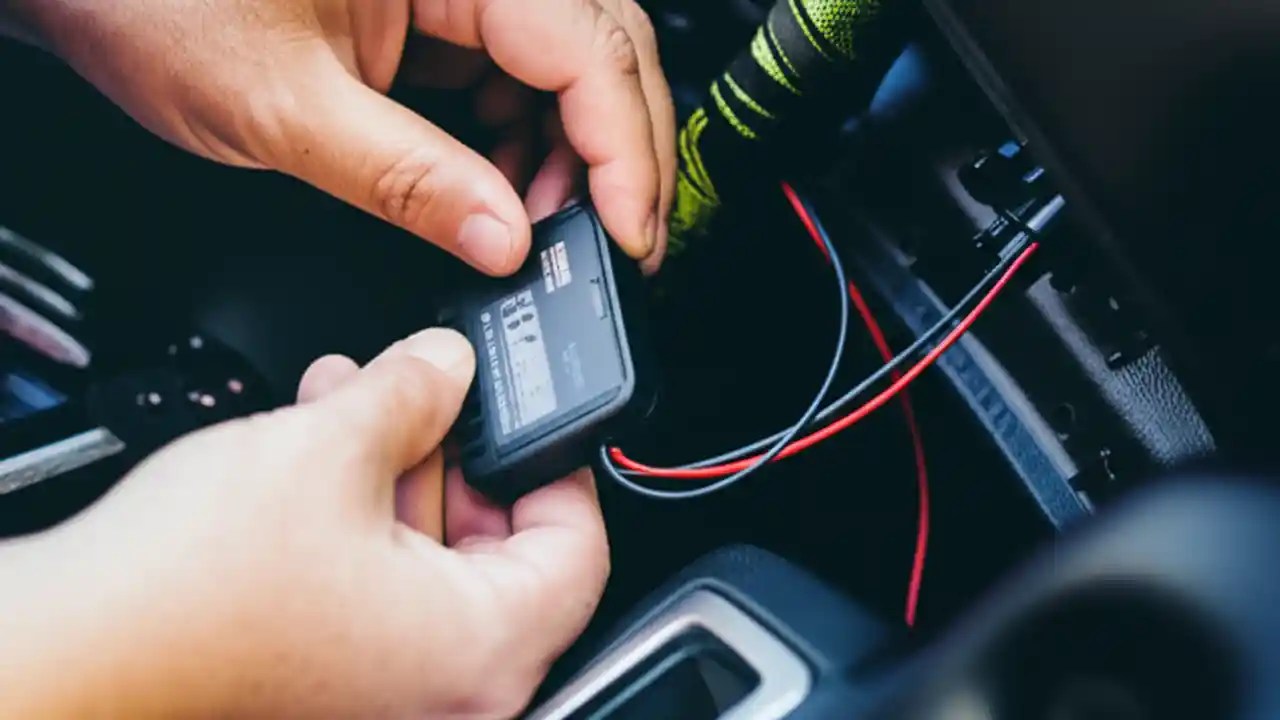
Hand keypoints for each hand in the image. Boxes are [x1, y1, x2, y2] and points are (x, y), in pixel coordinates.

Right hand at [0, 329, 609, 718]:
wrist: (69, 649)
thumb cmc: (188, 592)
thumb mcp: (333, 444)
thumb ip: (418, 389)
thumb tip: (451, 364)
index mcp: (482, 650)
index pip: (579, 550)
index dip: (559, 464)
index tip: (534, 413)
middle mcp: (446, 686)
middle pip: (504, 548)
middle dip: (459, 451)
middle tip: (439, 392)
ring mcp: (386, 685)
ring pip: (434, 557)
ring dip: (402, 465)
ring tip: (365, 397)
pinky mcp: (332, 669)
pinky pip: (383, 580)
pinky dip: (366, 510)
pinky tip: (329, 441)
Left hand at [21, 0, 674, 272]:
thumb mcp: (285, 110)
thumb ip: (407, 180)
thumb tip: (502, 240)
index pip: (589, 48)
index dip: (624, 152)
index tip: (631, 234)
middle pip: (601, 49)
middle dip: (616, 155)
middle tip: (615, 243)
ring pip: (564, 69)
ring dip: (570, 156)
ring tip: (542, 230)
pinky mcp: (432, 16)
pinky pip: (510, 77)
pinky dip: (521, 144)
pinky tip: (503, 193)